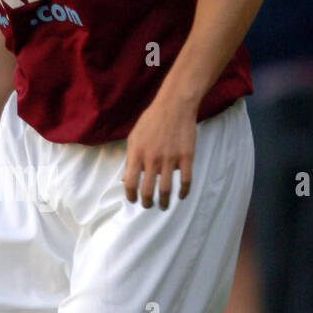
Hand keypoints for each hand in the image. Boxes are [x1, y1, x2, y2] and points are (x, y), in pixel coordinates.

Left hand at [122, 92, 196, 209]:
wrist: (174, 105)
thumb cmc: (151, 120)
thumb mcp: (134, 138)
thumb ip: (129, 159)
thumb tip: (125, 180)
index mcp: (137, 153)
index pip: (130, 183)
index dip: (130, 196)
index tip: (133, 200)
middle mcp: (152, 158)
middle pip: (148, 191)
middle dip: (147, 203)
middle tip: (149, 206)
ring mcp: (170, 158)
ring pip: (166, 189)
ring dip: (164, 202)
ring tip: (164, 206)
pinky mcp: (186, 156)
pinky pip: (186, 180)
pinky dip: (184, 192)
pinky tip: (181, 196)